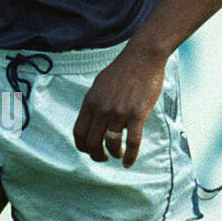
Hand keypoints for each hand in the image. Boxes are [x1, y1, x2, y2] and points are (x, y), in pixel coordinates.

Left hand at [73, 41, 167, 166]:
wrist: (142, 57)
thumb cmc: (122, 70)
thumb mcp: (99, 85)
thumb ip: (94, 103)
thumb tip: (91, 120)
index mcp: (90, 102)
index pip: (79, 133)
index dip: (82, 147)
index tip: (88, 151)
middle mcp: (102, 109)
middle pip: (92, 143)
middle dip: (96, 155)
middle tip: (102, 158)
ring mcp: (119, 112)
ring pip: (111, 144)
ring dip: (114, 154)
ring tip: (117, 155)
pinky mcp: (138, 114)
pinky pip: (133, 142)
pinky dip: (130, 156)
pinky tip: (128, 163)